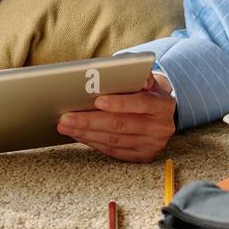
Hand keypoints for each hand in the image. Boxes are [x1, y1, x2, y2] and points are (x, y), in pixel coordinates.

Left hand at [56, 70, 175, 162]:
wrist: (161, 113)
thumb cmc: (144, 91)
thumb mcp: (145, 78)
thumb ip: (134, 71)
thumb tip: (123, 71)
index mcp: (162, 104)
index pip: (141, 102)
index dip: (120, 103)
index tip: (97, 101)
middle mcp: (160, 127)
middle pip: (121, 125)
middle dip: (90, 121)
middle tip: (66, 117)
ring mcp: (152, 145)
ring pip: (114, 141)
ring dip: (86, 134)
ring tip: (65, 126)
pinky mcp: (142, 157)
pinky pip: (113, 152)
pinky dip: (93, 142)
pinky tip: (78, 135)